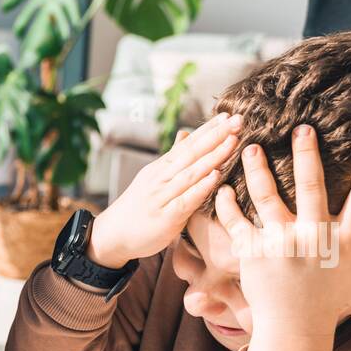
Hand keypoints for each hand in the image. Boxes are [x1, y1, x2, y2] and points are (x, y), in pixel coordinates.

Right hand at [88, 112, 243, 267]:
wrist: (112, 235)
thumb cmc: (138, 208)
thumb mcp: (153, 179)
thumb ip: (172, 158)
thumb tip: (186, 134)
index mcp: (160, 168)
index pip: (187, 144)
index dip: (208, 130)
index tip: (228, 115)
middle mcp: (161, 178)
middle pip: (191, 153)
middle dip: (216, 136)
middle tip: (238, 120)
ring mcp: (162, 196)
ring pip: (190, 173)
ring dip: (213, 156)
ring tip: (233, 142)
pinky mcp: (165, 217)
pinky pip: (185, 200)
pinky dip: (200, 187)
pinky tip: (215, 176)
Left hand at [214, 125, 350, 350]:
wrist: (292, 332)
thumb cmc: (327, 307)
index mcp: (342, 242)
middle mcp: (313, 238)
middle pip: (311, 186)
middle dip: (307, 154)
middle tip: (302, 128)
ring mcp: (281, 244)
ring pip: (267, 197)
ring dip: (258, 169)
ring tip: (250, 147)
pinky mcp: (253, 254)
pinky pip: (237, 222)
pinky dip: (227, 204)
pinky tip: (222, 187)